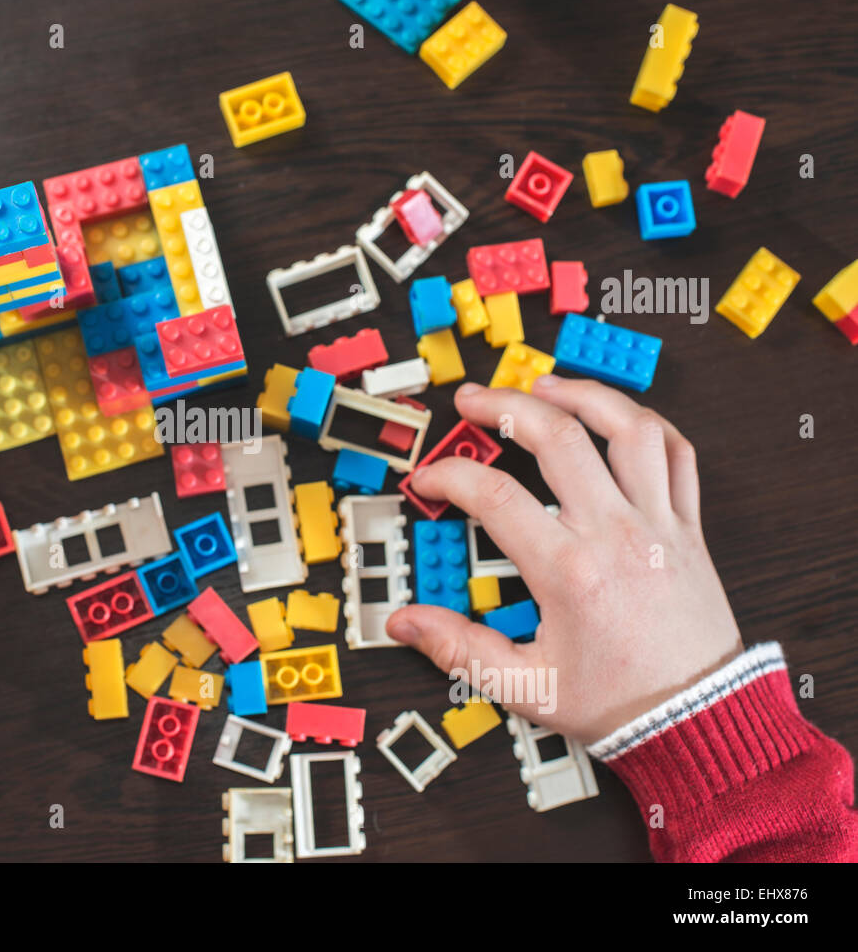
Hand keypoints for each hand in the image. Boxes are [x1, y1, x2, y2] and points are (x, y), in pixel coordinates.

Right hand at [387, 376, 742, 742]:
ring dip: (583, 395)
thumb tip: (405, 622)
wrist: (700, 721)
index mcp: (570, 571)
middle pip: (558, 437)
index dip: (449, 477)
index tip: (428, 481)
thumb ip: (458, 649)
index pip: (494, 496)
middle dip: (505, 406)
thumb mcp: (525, 686)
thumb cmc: (617, 702)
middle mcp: (616, 534)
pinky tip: (616, 417)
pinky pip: (677, 454)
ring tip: (545, 386)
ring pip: (627, 428)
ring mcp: (658, 524)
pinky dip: (648, 424)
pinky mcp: (688, 528)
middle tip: (474, 399)